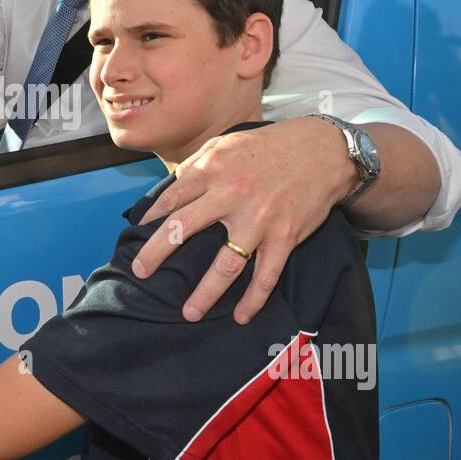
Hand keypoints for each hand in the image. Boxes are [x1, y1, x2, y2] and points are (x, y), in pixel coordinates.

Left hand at [132, 116, 357, 323]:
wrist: (321, 150)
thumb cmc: (268, 147)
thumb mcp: (227, 143)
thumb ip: (197, 165)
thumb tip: (171, 188)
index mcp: (213, 170)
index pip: (172, 198)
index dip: (152, 217)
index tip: (139, 232)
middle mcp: (231, 195)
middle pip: (182, 229)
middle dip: (156, 254)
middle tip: (140, 272)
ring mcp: (259, 220)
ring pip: (225, 265)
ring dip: (205, 293)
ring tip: (189, 313)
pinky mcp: (284, 236)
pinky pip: (266, 275)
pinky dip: (253, 300)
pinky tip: (240, 316)